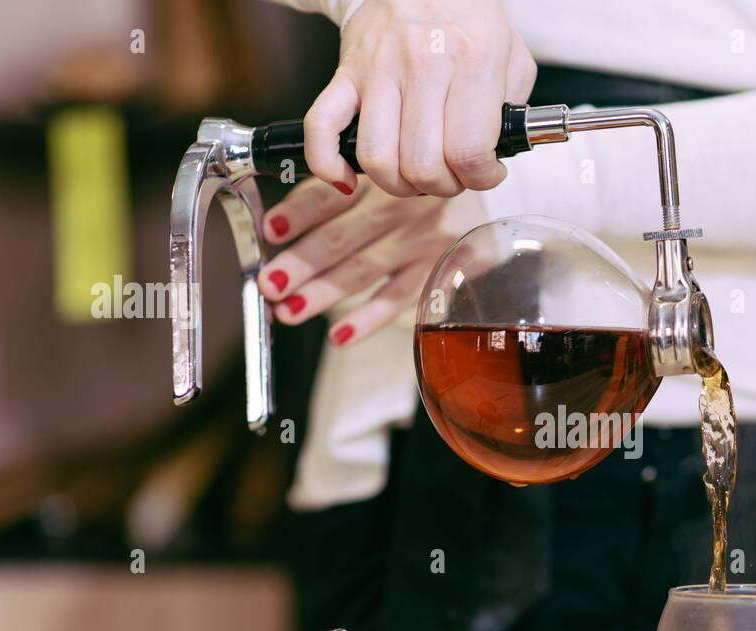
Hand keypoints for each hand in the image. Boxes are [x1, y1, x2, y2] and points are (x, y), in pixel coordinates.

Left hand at [260, 177, 484, 345]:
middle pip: (341, 236)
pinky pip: (399, 298)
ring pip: (364, 269)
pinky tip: (340, 335)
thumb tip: (281, 228)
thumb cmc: (422, 186)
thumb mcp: (385, 170)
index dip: (298, 213)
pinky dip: (369, 318)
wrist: (485, 191)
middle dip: (300, 263)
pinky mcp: (440, 269)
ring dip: (324, 293)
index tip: (271, 231)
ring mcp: (422, 239)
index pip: (330, 194)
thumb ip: (340, 191)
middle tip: (270, 284)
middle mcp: (401, 205)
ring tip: (289, 311)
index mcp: (379, 175)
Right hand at [304, 0, 536, 196]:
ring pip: (377, 158)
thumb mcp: (512, 57)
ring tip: (415, 175)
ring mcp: (378, 71)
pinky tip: (347, 179)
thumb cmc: (470, 19)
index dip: (481, 178)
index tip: (487, 173)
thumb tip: (499, 158)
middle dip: (443, 186)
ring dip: (398, 185)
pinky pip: (321, 129)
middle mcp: (422, 66)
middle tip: (452, 174)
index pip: (469, 152)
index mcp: (471, 63)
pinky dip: (327, 165)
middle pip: (423, 165)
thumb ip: (513, 112)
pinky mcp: (346, 74)